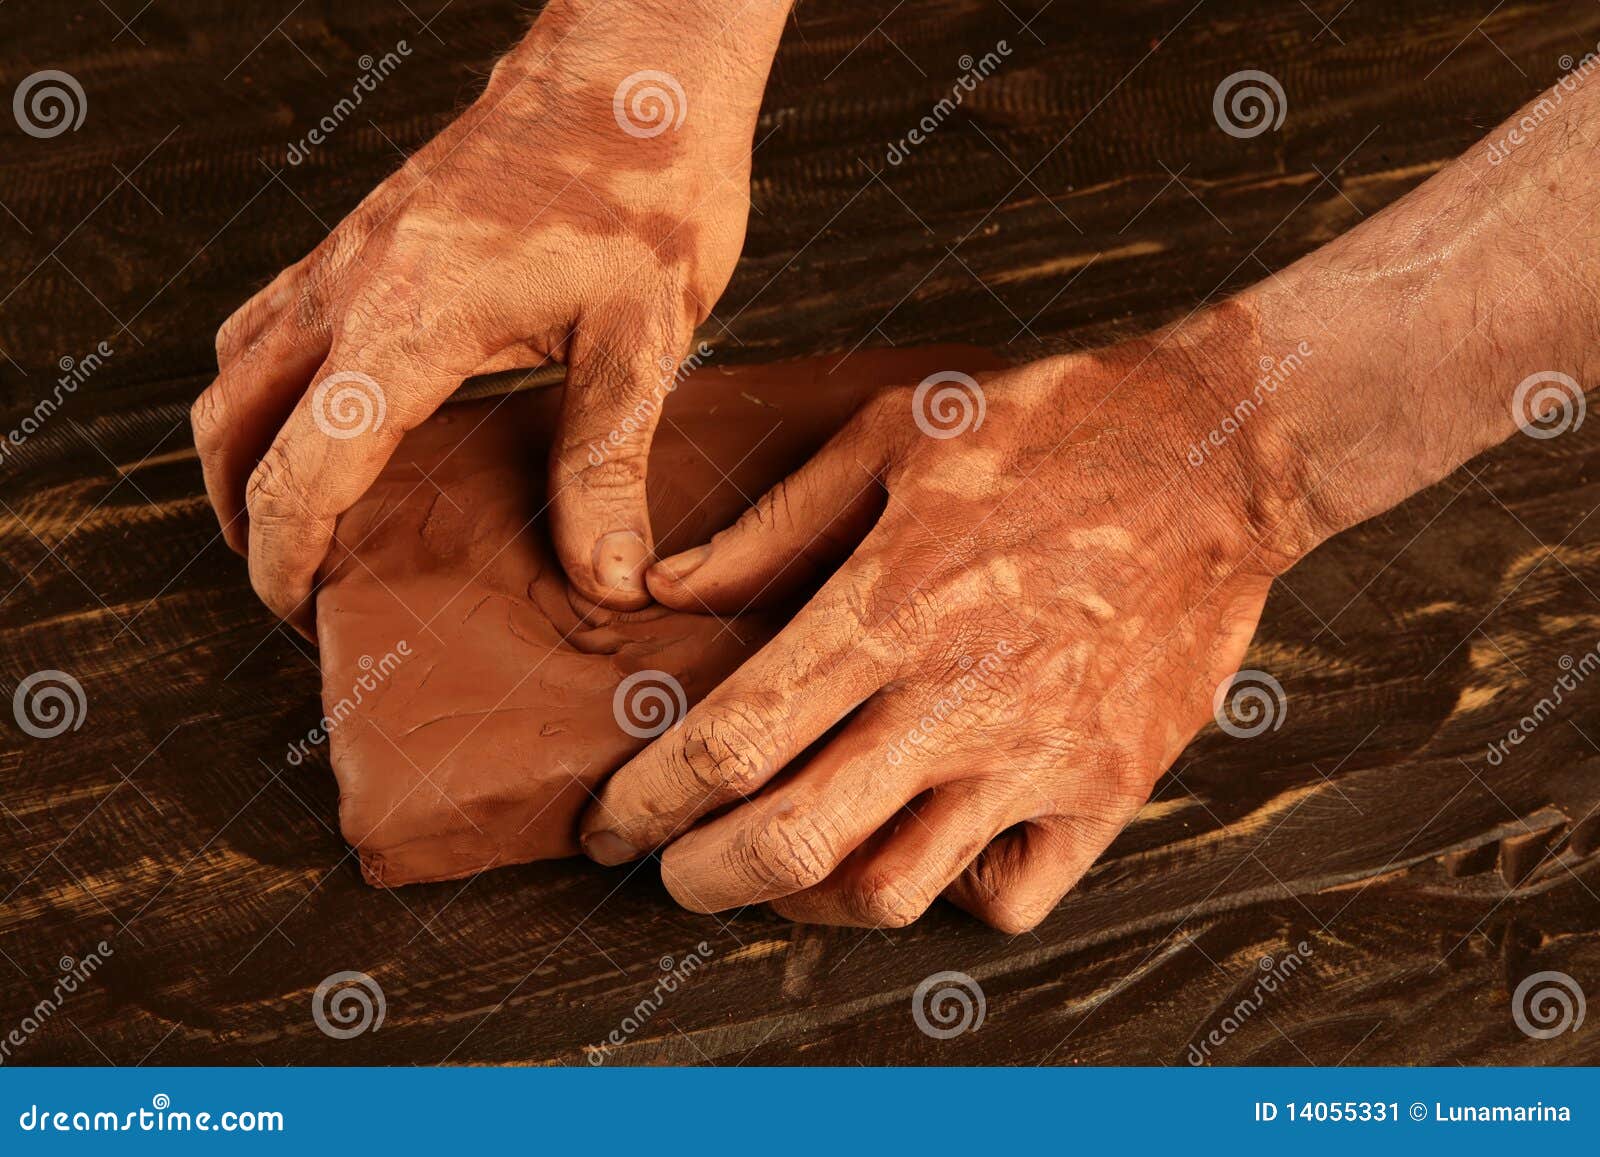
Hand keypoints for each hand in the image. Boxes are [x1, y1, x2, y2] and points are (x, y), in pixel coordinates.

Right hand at [192, 0, 789, 633]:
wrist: (634, 68)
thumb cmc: (644, 187)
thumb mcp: (644, 343)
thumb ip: (609, 467)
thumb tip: (611, 580)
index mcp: (406, 322)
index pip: (301, 468)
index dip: (284, 554)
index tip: (295, 607)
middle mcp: (353, 284)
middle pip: (231, 417)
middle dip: (240, 510)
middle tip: (291, 574)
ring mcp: (349, 251)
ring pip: (235, 361)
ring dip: (242, 444)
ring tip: (295, 509)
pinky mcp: (368, 233)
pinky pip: (276, 315)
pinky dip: (273, 382)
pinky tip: (336, 413)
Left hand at [578, 318, 1296, 930]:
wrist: (1220, 452)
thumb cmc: (1051, 429)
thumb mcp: (891, 438)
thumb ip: (769, 528)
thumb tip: (663, 586)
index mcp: (888, 609)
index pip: (729, 742)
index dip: (645, 802)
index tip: (611, 823)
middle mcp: (957, 702)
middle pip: (792, 845)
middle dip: (700, 878)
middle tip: (668, 870)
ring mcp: (1039, 758)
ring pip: (893, 892)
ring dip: (807, 901)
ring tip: (779, 867)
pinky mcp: (1107, 787)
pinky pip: (1011, 896)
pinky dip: (947, 897)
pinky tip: (923, 850)